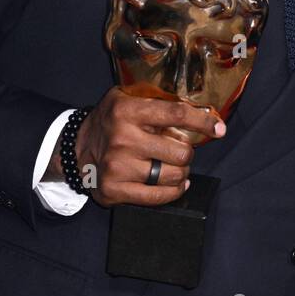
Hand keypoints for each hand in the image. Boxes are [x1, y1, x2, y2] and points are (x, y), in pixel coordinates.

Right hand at [67, 86, 225, 207]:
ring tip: (174, 166)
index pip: (176, 114)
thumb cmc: (110, 122)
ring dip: (181, 172)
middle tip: (181, 151)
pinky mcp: (115, 190)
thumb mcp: (126, 99)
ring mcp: (118, 167)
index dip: (203, 122)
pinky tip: (176, 184)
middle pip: (181, 151)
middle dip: (188, 152)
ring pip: (173, 176)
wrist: (75, 149)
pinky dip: (173, 191)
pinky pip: (158, 196)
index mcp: (128, 111)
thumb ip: (156, 99)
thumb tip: (200, 108)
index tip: (219, 129)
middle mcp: (123, 139)